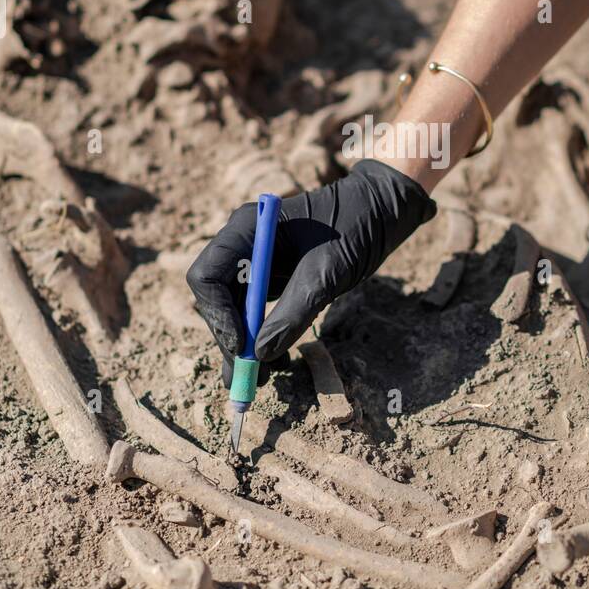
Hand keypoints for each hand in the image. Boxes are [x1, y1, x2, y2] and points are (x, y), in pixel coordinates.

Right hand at [186, 159, 435, 383]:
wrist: (381, 209)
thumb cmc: (355, 228)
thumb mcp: (325, 275)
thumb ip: (291, 314)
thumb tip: (260, 355)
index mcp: (247, 228)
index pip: (208, 276)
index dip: (217, 315)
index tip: (240, 347)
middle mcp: (244, 242)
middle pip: (217, 297)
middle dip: (230, 337)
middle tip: (246, 378)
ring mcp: (256, 259)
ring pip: (233, 307)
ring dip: (243, 342)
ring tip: (258, 379)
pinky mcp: (272, 274)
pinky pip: (254, 308)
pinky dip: (260, 334)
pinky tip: (270, 360)